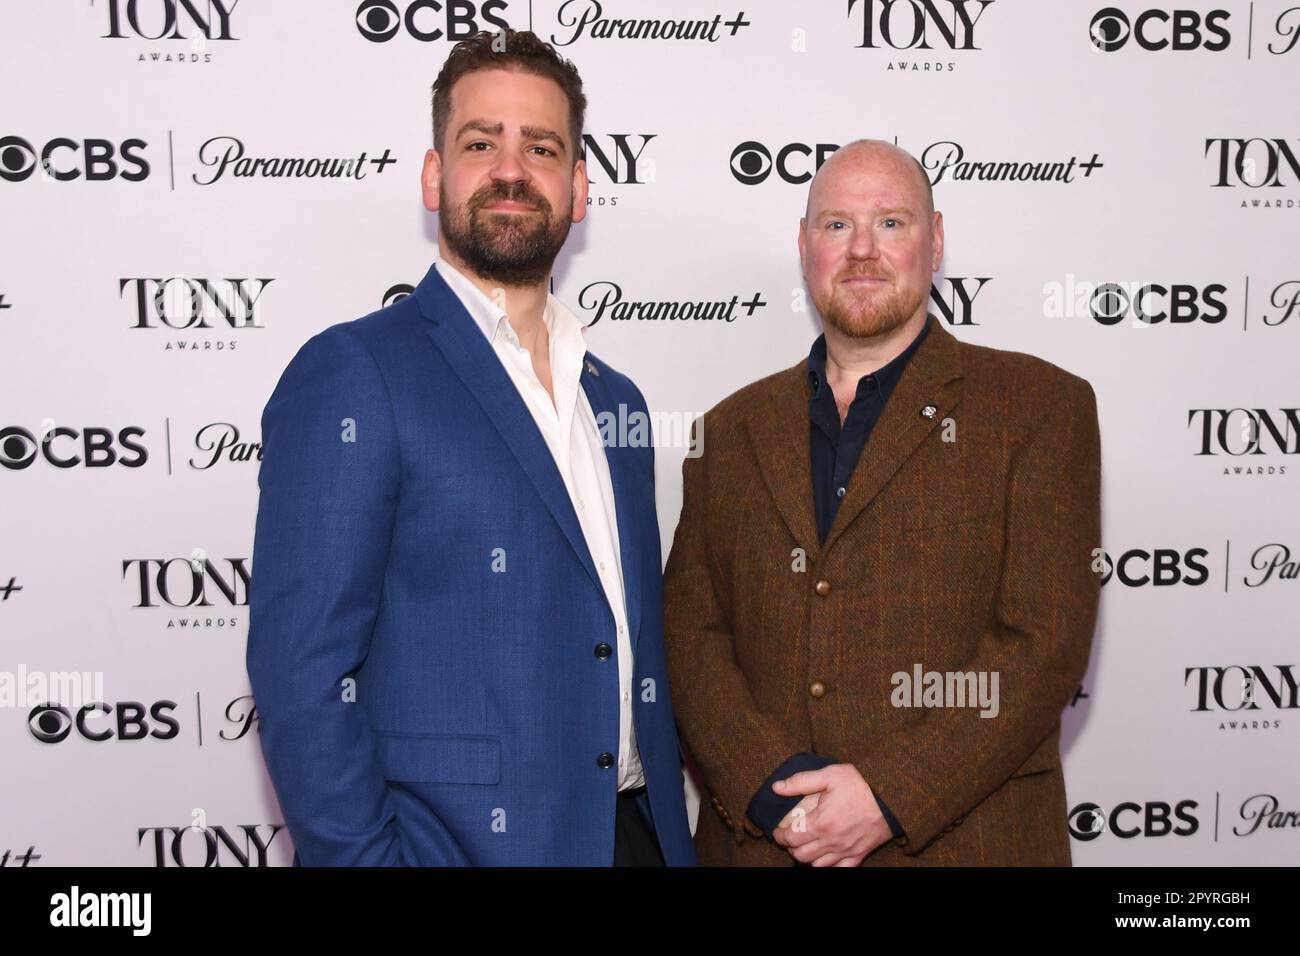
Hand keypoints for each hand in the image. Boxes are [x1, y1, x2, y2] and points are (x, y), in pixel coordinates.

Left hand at [770, 763, 892, 866]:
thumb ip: (801, 781)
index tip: (778, 830)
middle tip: (790, 836)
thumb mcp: (830, 774)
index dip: (779, 835)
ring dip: (806, 857)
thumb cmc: (861, 785)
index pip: (791, 837)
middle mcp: (831, 841)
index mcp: (821, 823)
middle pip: (800, 855)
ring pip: (816, 865)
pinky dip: (827, 866)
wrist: (891, 798)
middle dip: (791, 847)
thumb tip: (777, 787)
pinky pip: (838, 870)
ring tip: (805, 846)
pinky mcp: (858, 855)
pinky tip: (824, 857)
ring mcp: (845, 851)